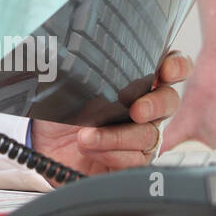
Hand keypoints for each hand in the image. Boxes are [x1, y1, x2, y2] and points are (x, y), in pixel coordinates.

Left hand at [31, 51, 192, 176]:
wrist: (40, 146)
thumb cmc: (57, 109)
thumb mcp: (63, 85)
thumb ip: (80, 68)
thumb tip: (73, 55)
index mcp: (132, 78)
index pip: (168, 66)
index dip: (176, 65)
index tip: (166, 70)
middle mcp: (142, 105)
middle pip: (169, 101)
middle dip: (156, 104)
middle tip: (136, 110)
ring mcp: (140, 134)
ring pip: (149, 134)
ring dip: (118, 136)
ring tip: (86, 136)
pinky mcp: (132, 160)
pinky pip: (135, 159)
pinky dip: (111, 153)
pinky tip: (90, 147)